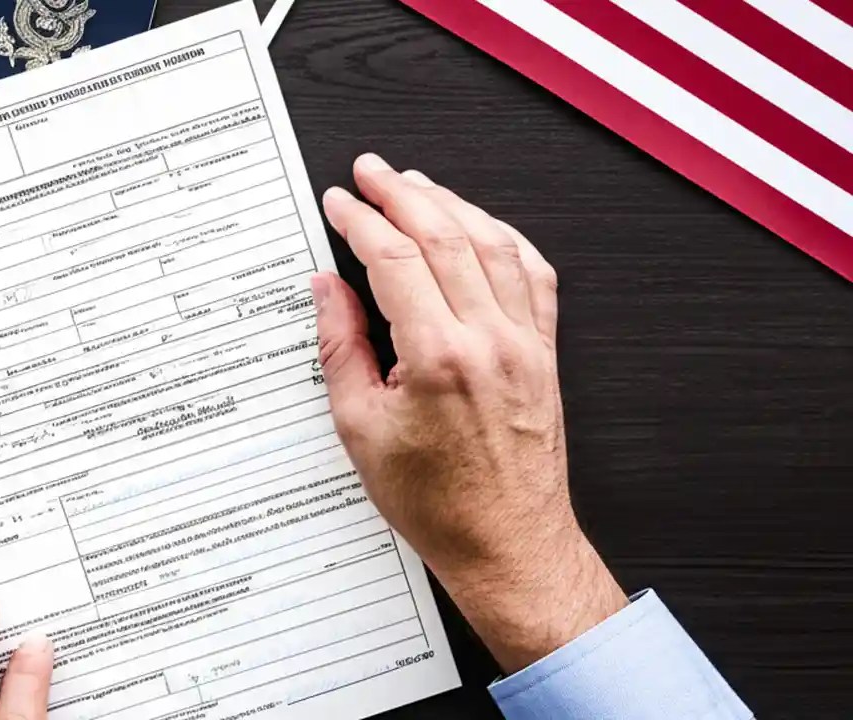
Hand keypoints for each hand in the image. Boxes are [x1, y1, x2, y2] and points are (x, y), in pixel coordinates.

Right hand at [313, 153, 626, 671]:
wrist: (507, 544)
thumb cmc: (436, 502)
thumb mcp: (360, 429)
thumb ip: (341, 348)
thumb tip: (328, 289)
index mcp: (439, 358)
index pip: (396, 260)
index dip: (361, 220)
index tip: (340, 202)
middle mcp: (490, 341)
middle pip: (446, 235)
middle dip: (402, 192)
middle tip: (371, 171)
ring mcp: (526, 344)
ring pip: (493, 243)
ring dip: (452, 203)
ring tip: (417, 183)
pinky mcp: (545, 353)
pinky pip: (535, 274)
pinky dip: (505, 237)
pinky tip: (483, 226)